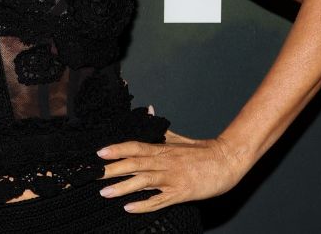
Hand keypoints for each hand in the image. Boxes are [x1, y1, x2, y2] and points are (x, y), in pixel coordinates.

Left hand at [96, 131, 247, 212]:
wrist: (228, 161)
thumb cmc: (203, 151)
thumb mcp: (179, 138)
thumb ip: (161, 129)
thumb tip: (149, 111)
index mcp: (163, 149)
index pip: (135, 147)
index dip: (117, 149)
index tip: (99, 152)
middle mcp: (165, 162)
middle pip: (134, 164)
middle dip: (112, 169)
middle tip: (93, 174)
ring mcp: (172, 178)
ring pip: (143, 182)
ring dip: (123, 187)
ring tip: (104, 193)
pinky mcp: (181, 193)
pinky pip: (159, 200)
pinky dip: (144, 205)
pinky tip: (129, 208)